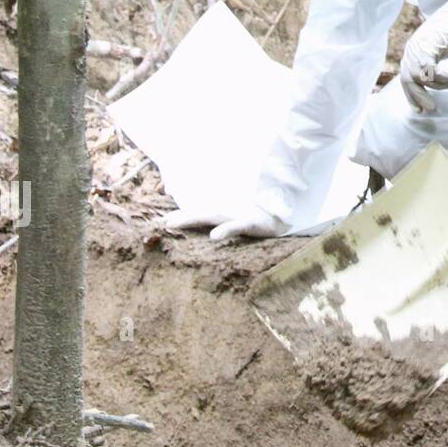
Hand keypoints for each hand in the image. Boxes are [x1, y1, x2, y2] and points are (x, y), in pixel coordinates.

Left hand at [166, 206, 288, 240]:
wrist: (286, 218)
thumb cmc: (260, 218)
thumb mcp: (238, 219)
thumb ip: (222, 221)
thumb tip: (204, 227)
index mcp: (222, 209)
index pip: (196, 210)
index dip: (179, 214)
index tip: (161, 219)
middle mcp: (226, 209)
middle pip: (198, 211)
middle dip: (179, 216)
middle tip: (160, 222)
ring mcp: (237, 214)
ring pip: (210, 215)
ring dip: (191, 218)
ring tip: (172, 223)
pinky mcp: (251, 222)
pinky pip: (236, 226)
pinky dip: (225, 230)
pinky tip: (214, 237)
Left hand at [401, 0, 447, 113]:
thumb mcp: (438, 48)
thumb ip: (431, 60)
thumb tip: (430, 78)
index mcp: (413, 50)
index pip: (405, 77)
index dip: (410, 95)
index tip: (417, 109)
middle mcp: (412, 49)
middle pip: (407, 79)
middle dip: (417, 96)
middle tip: (429, 108)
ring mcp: (420, 46)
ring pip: (417, 76)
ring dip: (432, 85)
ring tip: (447, 83)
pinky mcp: (430, 45)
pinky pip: (428, 68)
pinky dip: (437, 76)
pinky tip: (447, 77)